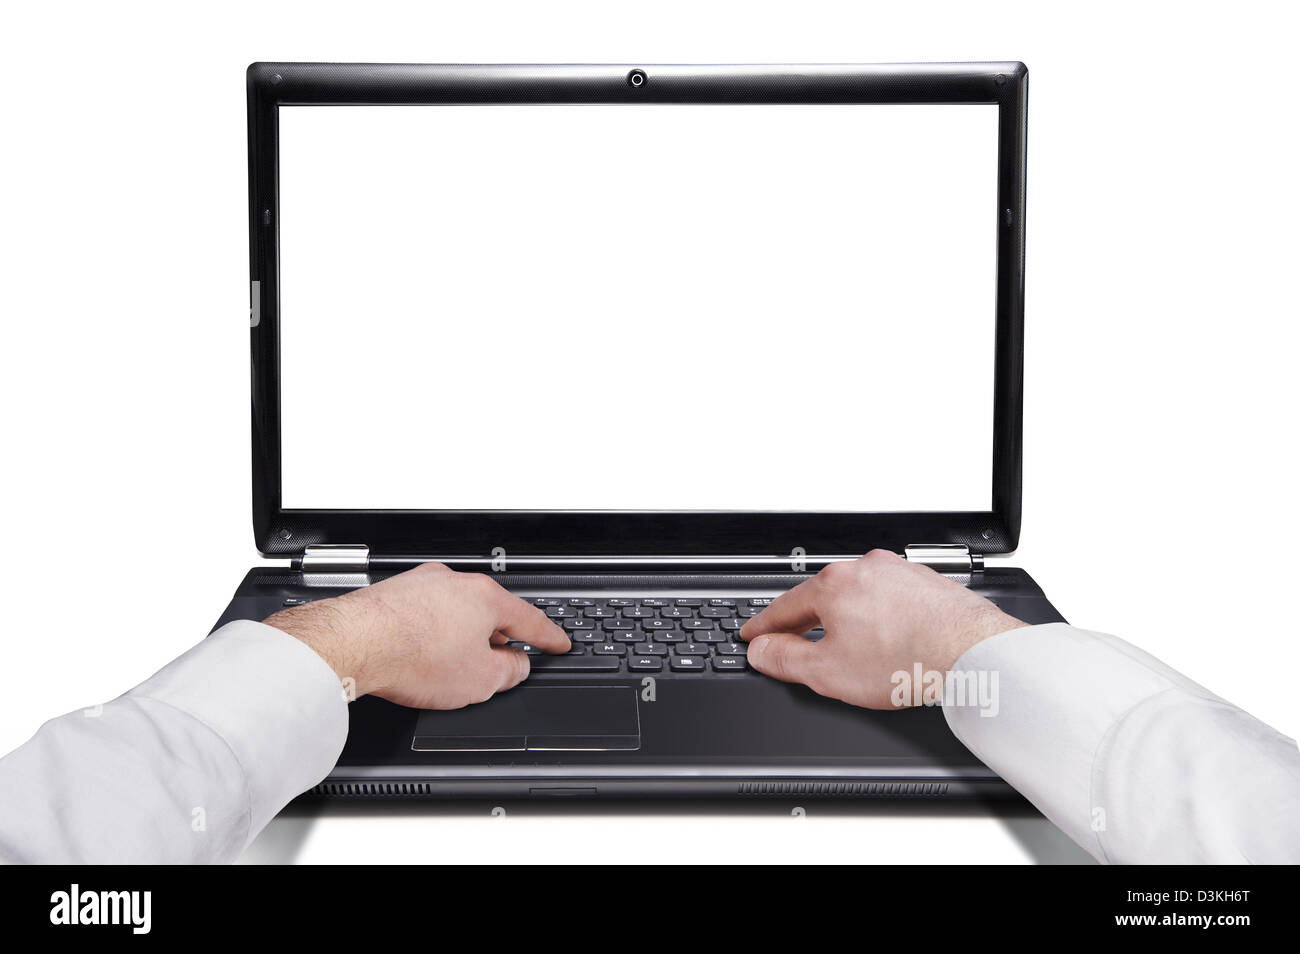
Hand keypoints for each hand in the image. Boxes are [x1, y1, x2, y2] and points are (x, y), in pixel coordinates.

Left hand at [263, 563, 569, 708]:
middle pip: (489, 614)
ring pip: (454, 614)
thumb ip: (509, 672)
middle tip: (499, 665)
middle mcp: (455, 583)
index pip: (530, 620)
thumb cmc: (412, 655)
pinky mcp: (392, 594)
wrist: (353, 643)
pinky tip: (418, 658)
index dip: (549, 638)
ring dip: (458, 639)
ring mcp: (421, 584)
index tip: (559, 644)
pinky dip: (428, 636)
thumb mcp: (480, 680)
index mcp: (486, 598)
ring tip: (447, 669)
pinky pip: (423, 617)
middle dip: (496, 640)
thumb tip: (515, 665)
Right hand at [740, 549, 1026, 708]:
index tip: (754, 635)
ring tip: (852, 652)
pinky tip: (889, 642)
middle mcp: (864, 568)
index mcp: (833, 585)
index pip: (784, 607)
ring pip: (859, 597)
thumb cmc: (908, 660)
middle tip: (795, 645)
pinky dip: (881, 618)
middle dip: (807, 622)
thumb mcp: (827, 672)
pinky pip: (890, 599)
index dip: (764, 627)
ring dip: (848, 620)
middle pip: (822, 598)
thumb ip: (785, 659)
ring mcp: (898, 572)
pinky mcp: (927, 582)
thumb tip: (762, 650)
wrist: (972, 654)